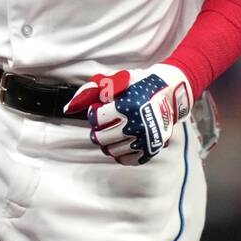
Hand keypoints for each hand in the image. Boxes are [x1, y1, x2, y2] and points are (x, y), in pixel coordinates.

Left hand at [63, 63, 192, 164]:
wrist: (171, 93)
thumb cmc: (141, 84)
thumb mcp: (117, 80)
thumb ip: (92, 90)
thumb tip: (69, 108)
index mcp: (128, 106)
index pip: (96, 119)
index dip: (94, 114)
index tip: (99, 110)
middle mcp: (137, 125)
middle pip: (101, 138)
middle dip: (98, 130)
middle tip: (104, 123)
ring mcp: (145, 139)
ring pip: (111, 151)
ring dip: (108, 142)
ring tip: (113, 131)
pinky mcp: (151, 149)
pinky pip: (126, 160)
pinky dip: (121, 153)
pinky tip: (123, 141)